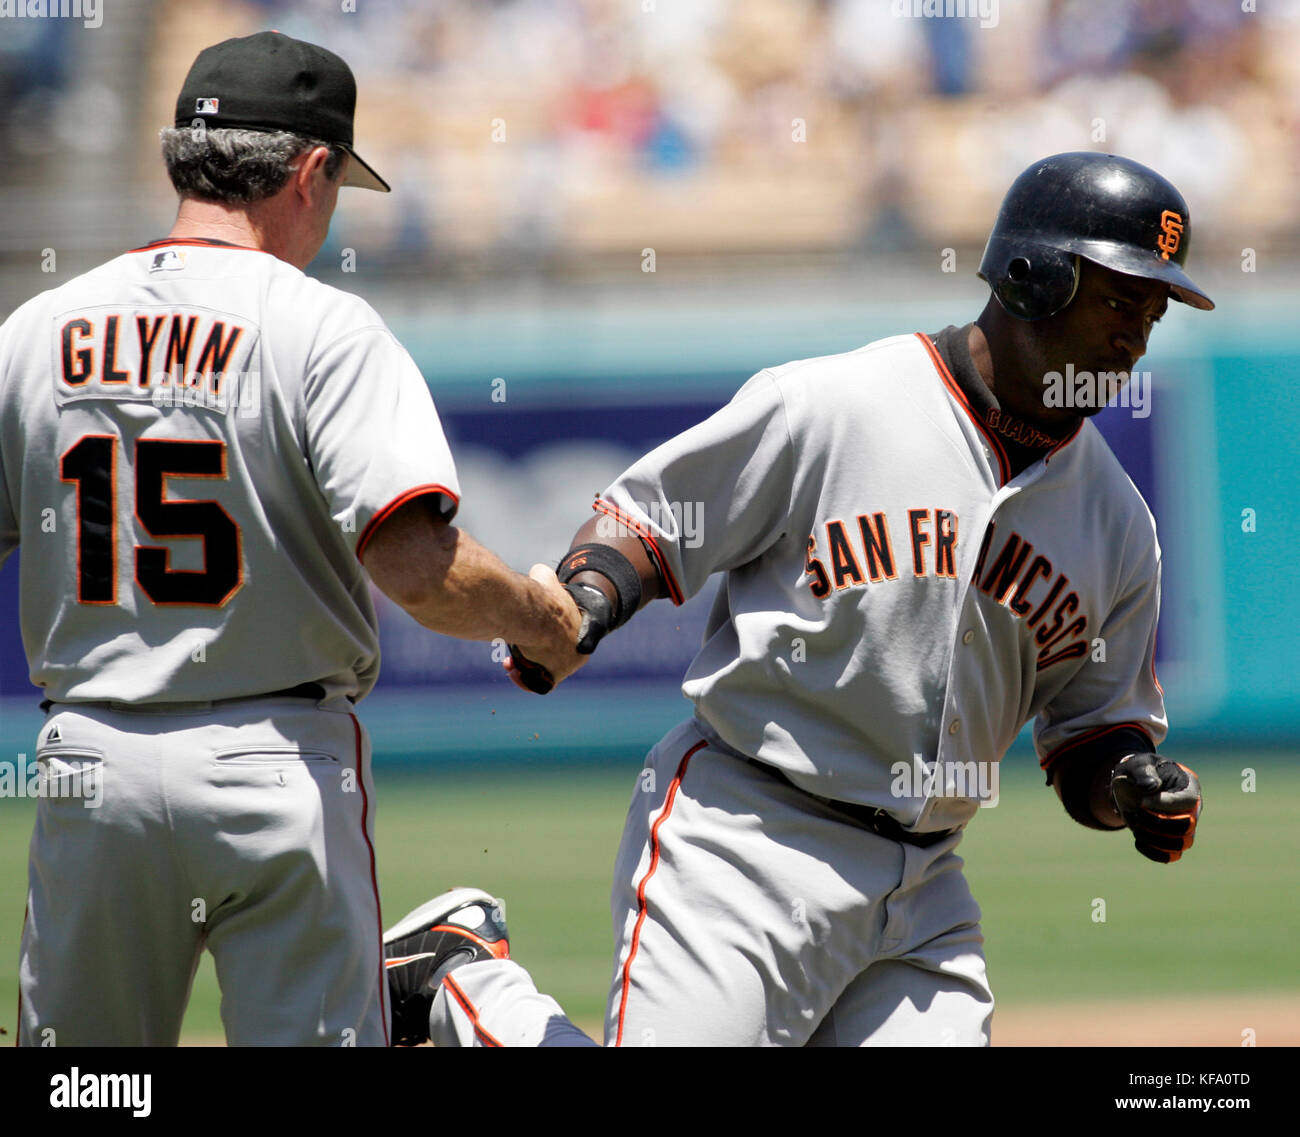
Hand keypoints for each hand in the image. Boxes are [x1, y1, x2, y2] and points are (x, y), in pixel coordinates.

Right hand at [505, 564, 586, 693]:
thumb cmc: (540, 597)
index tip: (525, 630)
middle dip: (529, 651)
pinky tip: (510, 667)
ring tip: (509, 660)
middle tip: (513, 646)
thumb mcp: (544, 577)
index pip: (560, 637)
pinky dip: (522, 679)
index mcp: (581, 633)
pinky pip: (536, 684)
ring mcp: (566, 668)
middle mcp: (577, 654)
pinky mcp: (553, 679)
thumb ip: (543, 575)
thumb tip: (536, 572)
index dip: (540, 633)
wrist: (537, 616)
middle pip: (549, 655)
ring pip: (541, 670)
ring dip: (523, 665)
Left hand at [1110, 752, 1201, 863]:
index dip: (1163, 804)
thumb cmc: (1138, 771)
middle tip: (1138, 814)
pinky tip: (1138, 840)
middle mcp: (1192, 808)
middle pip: (1188, 826)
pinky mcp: (1173, 839)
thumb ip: (1143, 773)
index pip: (1186, 801)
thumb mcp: (1138, 765)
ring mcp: (1185, 826)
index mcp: (1189, 786)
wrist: (1131, 784)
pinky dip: (1154, 852)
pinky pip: (1172, 855)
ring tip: (1137, 826)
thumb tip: (1152, 787)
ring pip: (1182, 843)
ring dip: (1156, 839)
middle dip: (1159, 824)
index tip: (1141, 802)